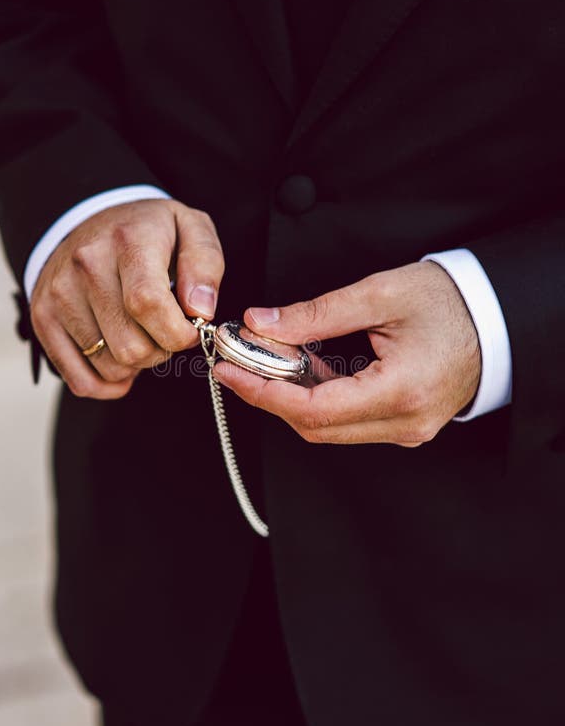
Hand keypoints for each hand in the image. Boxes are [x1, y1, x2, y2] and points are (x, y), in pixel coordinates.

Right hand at [31, 198, 223, 398]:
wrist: (93, 221)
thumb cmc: (150, 233)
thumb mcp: (191, 229)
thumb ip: (205, 266)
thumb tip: (200, 310)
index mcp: (128, 241)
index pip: (147, 304)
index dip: (178, 333)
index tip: (190, 331)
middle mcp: (86, 265)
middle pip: (131, 346)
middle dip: (161, 351)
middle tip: (164, 330)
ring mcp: (59, 294)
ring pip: (111, 367)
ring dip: (136, 364)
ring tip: (140, 334)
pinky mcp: (43, 318)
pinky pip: (80, 381)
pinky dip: (108, 384)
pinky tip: (122, 364)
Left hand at [214, 262, 480, 445]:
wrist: (496, 319)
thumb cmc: (448, 302)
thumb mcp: (379, 295)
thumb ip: (315, 314)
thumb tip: (260, 324)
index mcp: (401, 392)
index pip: (314, 410)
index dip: (264, 393)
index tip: (230, 371)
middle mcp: (404, 423)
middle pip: (316, 426)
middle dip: (269, 395)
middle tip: (237, 361)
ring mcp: (405, 430)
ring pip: (329, 427)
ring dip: (290, 397)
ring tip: (264, 359)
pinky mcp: (403, 425)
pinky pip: (348, 421)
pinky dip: (316, 397)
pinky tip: (299, 368)